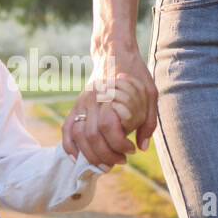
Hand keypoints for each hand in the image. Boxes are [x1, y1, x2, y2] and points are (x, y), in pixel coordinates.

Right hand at [62, 48, 157, 165]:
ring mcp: (81, 104)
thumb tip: (142, 147)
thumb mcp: (150, 94)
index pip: (107, 127)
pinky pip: (67, 128)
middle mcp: (92, 100)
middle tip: (120, 161)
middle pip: (91, 136)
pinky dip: (69, 146)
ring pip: (77, 135)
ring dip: (89, 155)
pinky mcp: (76, 106)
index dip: (119, 144)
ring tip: (104, 164)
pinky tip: (78, 159)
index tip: (132, 150)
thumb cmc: (135, 74)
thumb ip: (148, 121)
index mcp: (110, 96)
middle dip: (105, 155)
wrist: (114, 53)